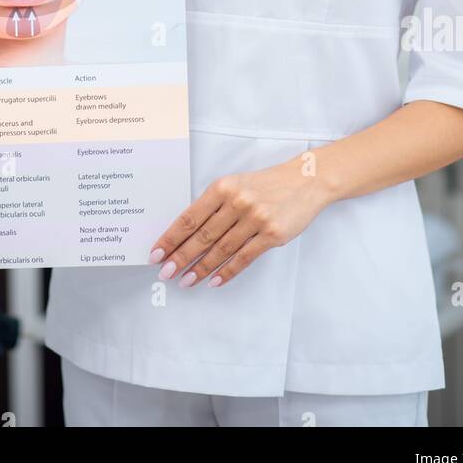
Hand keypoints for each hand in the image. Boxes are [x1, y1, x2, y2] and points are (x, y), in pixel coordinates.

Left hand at [149, 154, 332, 288]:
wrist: (306, 181)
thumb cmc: (267, 184)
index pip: (190, 217)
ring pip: (221, 250)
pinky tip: (214, 281)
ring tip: (186, 280)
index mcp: (223, 187)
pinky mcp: (272, 234)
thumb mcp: (237, 184)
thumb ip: (215, 205)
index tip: (157, 252)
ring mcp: (255, 219)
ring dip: (201, 268)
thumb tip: (188, 234)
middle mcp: (237, 202)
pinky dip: (227, 272)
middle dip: (181, 257)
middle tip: (165, 272)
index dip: (171, 237)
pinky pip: (244, 258)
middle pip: (202, 236)